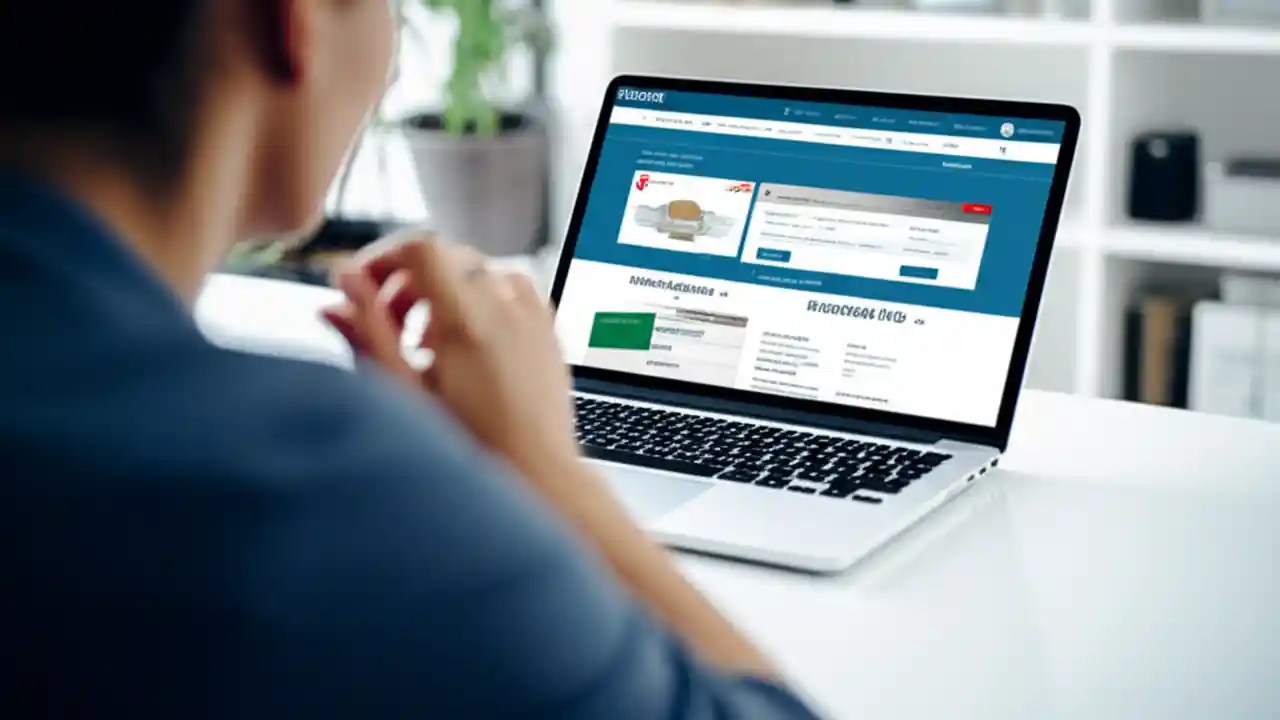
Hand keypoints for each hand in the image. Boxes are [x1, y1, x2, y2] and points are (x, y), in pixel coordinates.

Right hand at [323, 235, 777, 678]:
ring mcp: (533, 316)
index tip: (365, 282)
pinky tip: (468, 344)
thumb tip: (343, 289)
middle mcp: (506, 307)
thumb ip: (369, 334)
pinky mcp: (548, 331)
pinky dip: (483, 301)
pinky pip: (512, 290)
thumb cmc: (474, 448)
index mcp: (468, 318)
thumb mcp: (405, 393)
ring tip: (427, 341)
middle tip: (388, 323)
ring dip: (446, 291)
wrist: (538, 478)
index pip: (421, 247)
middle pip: (446, 256)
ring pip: (479, 271)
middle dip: (408, 279)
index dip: (384, 256)